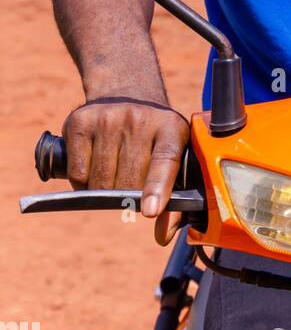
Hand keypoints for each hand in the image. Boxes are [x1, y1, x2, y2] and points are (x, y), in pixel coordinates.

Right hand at [62, 96, 188, 236]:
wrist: (127, 92)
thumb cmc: (154, 138)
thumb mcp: (173, 158)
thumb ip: (173, 202)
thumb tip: (163, 237)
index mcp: (171, 128)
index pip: (165, 161)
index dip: (157, 188)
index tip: (150, 211)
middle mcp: (140, 119)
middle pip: (127, 182)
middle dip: (126, 196)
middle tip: (129, 185)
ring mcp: (109, 117)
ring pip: (100, 182)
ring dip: (103, 191)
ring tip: (113, 173)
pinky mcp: (81, 121)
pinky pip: (77, 173)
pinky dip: (82, 182)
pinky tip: (93, 166)